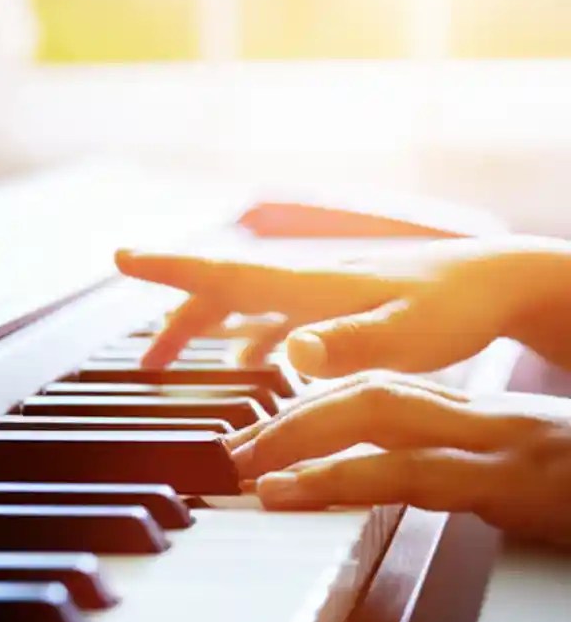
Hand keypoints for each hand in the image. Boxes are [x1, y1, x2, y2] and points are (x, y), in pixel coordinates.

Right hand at [114, 235, 570, 375]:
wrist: (502, 282)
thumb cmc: (457, 308)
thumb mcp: (404, 335)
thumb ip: (346, 345)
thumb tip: (288, 354)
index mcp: (308, 284)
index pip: (224, 272)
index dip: (169, 267)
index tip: (120, 257)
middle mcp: (304, 282)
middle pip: (220, 295)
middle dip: (174, 323)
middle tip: (140, 363)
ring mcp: (319, 293)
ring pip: (241, 308)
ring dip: (202, 332)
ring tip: (168, 363)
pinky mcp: (338, 305)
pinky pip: (273, 320)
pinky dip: (246, 340)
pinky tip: (250, 364)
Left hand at [227, 371, 570, 547]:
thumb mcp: (529, 481)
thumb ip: (467, 472)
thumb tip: (404, 479)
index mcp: (488, 417)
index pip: (387, 388)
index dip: (317, 401)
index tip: (264, 427)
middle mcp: (489, 421)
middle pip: (371, 390)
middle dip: (293, 413)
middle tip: (233, 447)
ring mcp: (503, 449)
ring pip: (382, 416)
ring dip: (301, 437)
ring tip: (247, 466)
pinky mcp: (517, 486)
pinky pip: (413, 474)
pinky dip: (344, 478)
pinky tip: (297, 493)